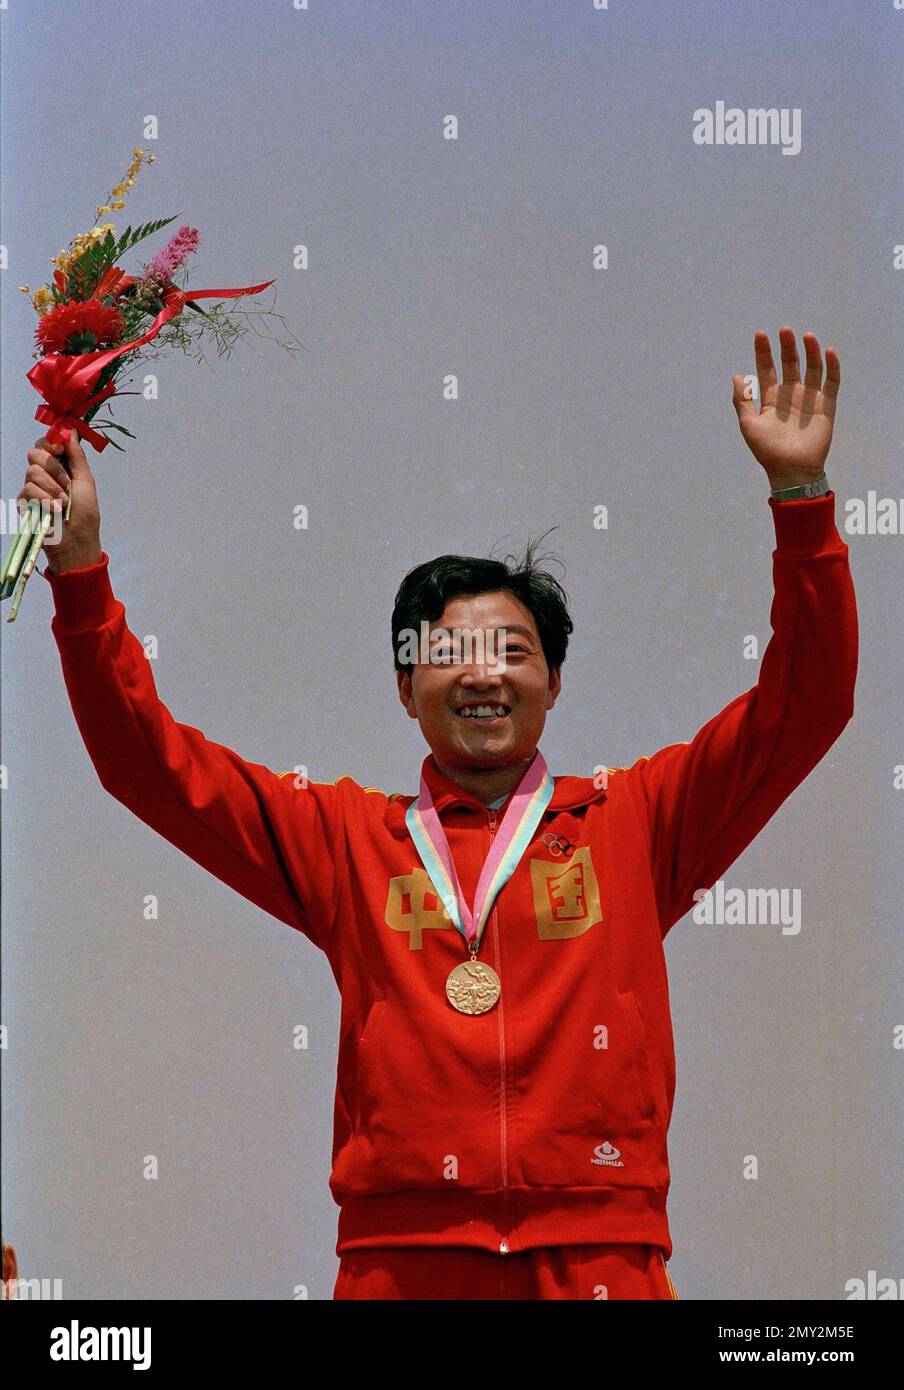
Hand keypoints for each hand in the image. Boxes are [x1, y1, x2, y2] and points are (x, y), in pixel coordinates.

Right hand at [18, 432, 101, 572]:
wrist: (77, 541)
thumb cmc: (86, 514)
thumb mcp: (86, 481)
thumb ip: (77, 455)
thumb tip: (71, 429)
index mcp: (60, 467)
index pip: (45, 444)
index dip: (50, 443)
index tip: (59, 451)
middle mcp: (44, 475)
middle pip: (35, 453)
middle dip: (53, 468)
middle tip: (67, 485)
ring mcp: (33, 488)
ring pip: (32, 472)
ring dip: (52, 488)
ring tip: (64, 503)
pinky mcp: (24, 503)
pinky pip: (27, 489)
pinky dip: (43, 500)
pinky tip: (53, 510)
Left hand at [732, 327, 839, 488]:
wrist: (792, 471)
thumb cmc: (767, 451)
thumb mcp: (749, 425)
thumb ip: (742, 400)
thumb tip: (736, 375)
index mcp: (771, 398)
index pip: (766, 369)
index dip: (763, 352)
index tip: (760, 334)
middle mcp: (790, 395)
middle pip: (790, 363)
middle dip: (787, 346)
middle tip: (785, 330)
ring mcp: (809, 398)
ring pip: (812, 368)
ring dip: (810, 351)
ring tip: (806, 336)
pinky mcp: (826, 405)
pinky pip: (831, 382)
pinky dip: (832, 366)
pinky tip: (828, 351)